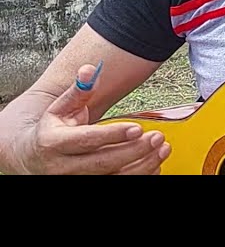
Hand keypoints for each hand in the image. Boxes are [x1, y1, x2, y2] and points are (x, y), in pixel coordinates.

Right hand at [19, 62, 169, 174]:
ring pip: (113, 177)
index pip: (86, 140)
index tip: (136, 127)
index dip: (112, 135)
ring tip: (161, 148)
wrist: (32, 158)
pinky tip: (154, 162)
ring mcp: (76, 179)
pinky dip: (140, 175)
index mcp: (54, 143)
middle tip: (156, 137)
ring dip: (142, 164)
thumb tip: (90, 70)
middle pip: (102, 162)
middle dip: (133, 150)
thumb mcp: (59, 108)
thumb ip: (79, 90)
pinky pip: (118, 184)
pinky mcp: (89, 186)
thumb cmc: (51, 131)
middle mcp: (63, 167)